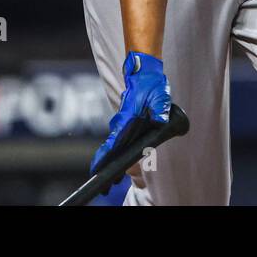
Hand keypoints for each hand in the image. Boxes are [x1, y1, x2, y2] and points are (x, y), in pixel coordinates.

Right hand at [90, 51, 171, 176]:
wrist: (144, 71)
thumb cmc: (151, 84)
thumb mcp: (160, 96)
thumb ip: (160, 109)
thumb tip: (160, 120)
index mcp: (128, 118)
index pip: (113, 142)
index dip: (105, 156)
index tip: (97, 169)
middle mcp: (122, 122)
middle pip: (112, 148)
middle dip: (106, 166)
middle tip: (106, 186)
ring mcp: (124, 122)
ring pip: (116, 145)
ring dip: (112, 161)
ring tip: (112, 181)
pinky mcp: (127, 121)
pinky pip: (121, 140)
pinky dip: (118, 152)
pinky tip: (121, 163)